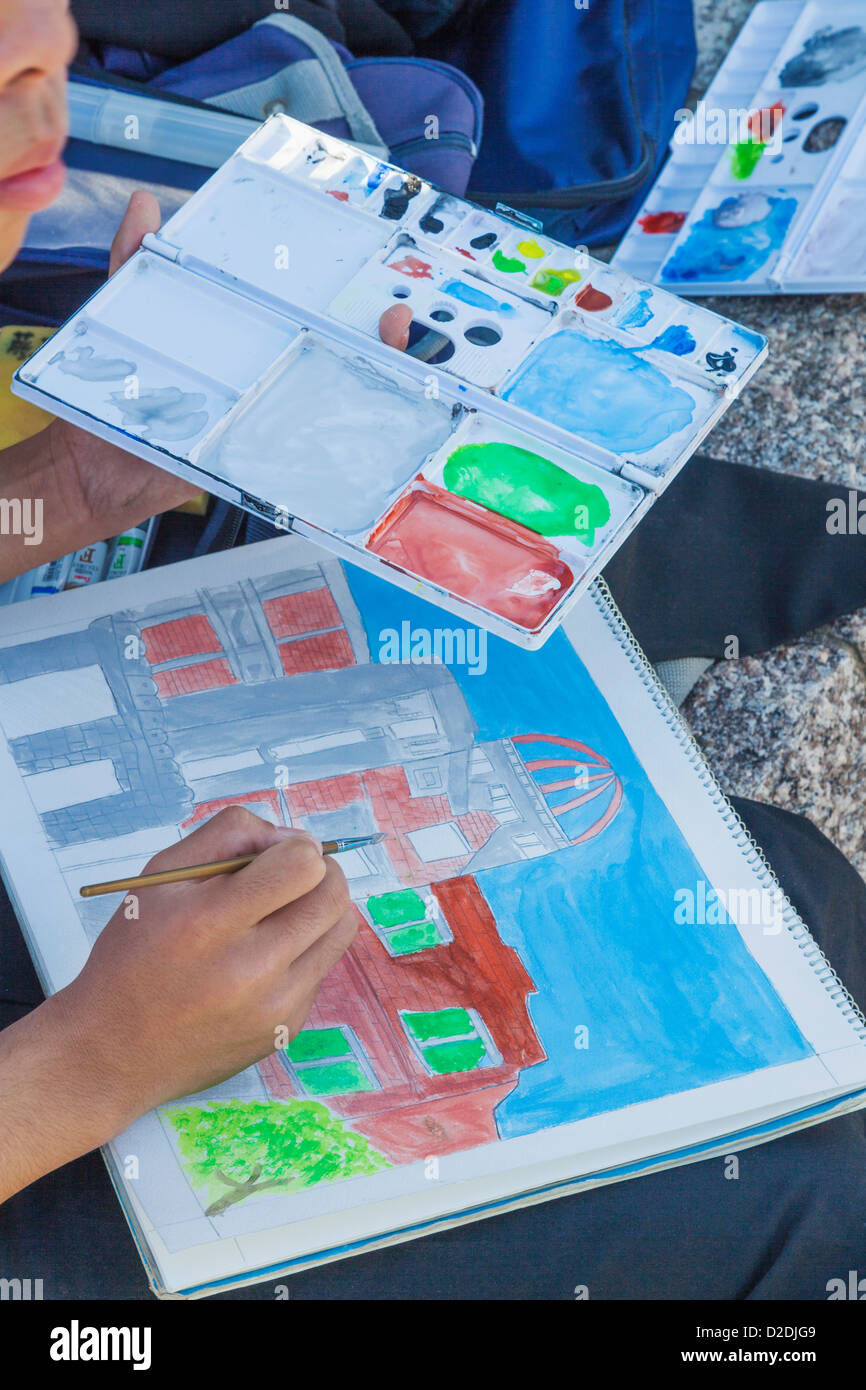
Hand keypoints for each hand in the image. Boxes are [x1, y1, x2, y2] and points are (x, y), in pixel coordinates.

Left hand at [50, 196, 414, 537]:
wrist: (98, 470)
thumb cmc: (110, 400)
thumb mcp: (122, 318)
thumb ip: (132, 262)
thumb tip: (145, 203)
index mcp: (244, 341)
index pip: (302, 314)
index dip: (340, 296)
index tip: (369, 274)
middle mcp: (265, 378)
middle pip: (334, 355)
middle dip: (374, 337)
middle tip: (396, 314)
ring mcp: (269, 418)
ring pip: (335, 397)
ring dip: (374, 377)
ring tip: (397, 349)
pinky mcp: (263, 457)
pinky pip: (313, 450)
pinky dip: (350, 434)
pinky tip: (374, 411)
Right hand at [53, 808, 356, 1122]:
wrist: (114, 1052)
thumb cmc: (134, 955)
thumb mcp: (161, 877)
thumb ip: (229, 835)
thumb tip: (297, 838)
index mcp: (210, 923)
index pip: (302, 865)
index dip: (294, 848)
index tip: (273, 857)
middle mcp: (251, 970)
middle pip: (333, 895)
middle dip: (319, 872)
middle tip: (287, 877)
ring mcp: (276, 1006)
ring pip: (341, 929)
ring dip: (320, 908)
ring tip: (281, 912)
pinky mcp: (288, 1029)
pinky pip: (322, 968)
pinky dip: (302, 952)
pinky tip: (260, 961)